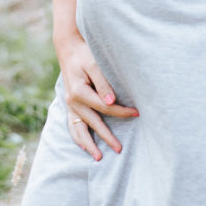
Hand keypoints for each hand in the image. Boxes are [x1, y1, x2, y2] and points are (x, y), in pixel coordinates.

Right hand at [57, 35, 138, 160]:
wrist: (68, 47)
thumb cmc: (84, 53)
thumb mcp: (94, 64)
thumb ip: (103, 83)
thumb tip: (111, 101)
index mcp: (79, 92)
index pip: (105, 107)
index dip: (122, 111)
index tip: (137, 113)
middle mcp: (72, 101)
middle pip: (93, 123)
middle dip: (107, 137)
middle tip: (120, 149)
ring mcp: (69, 104)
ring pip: (79, 129)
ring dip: (89, 144)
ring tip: (98, 158)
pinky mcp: (70, 104)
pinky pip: (72, 125)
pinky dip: (78, 137)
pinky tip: (84, 146)